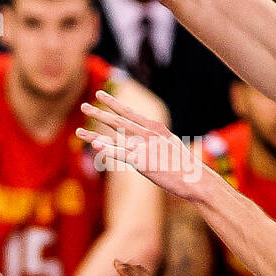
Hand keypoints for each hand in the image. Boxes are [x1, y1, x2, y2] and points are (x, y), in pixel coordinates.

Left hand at [77, 90, 210, 203]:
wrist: (197, 180)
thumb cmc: (186, 168)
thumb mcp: (172, 148)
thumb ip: (159, 142)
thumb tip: (152, 141)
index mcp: (157, 129)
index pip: (130, 113)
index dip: (114, 104)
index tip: (100, 95)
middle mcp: (149, 134)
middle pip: (119, 120)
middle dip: (100, 113)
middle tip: (83, 106)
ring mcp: (145, 147)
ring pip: (116, 136)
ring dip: (95, 134)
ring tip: (78, 130)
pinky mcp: (143, 162)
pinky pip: (120, 154)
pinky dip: (107, 149)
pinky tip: (95, 145)